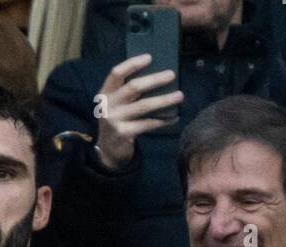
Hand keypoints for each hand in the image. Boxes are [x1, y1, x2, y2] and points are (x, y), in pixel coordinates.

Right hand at [93, 54, 183, 171]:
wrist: (107, 150)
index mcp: (105, 93)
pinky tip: (174, 117)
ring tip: (179, 96)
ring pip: (143, 106)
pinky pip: (147, 124)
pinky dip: (163, 121)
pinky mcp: (123, 133)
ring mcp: (115, 120)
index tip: (150, 57)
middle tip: (172, 75)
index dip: (132, 64)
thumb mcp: (116, 104)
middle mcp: (108, 105)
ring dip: (164, 100)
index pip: (116, 73)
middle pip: (133, 88)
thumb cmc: (117, 121)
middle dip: (154, 80)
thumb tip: (157, 76)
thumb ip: (128, 92)